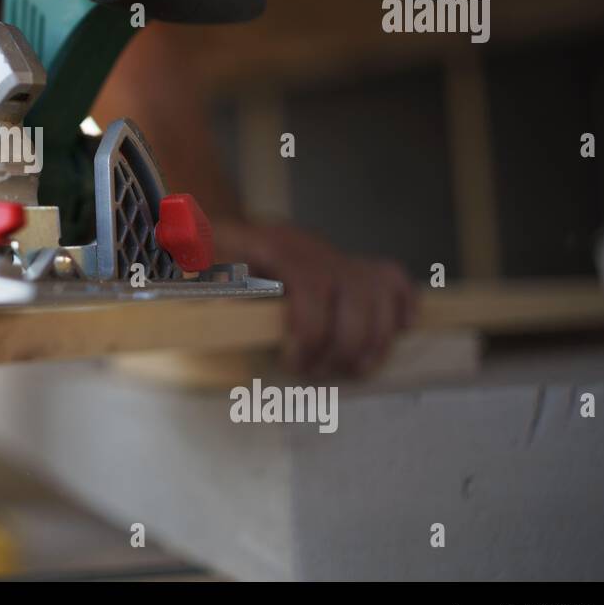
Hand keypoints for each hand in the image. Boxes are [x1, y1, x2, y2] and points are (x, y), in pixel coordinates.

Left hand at [218, 220, 416, 376]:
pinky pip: (395, 280)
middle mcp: (316, 250)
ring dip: (373, 341)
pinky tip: (398, 332)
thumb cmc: (215, 256)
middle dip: (342, 346)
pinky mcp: (355, 267)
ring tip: (350, 369)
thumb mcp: (200, 265)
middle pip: (355, 297)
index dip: (310, 331)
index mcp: (278, 248)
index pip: (312, 287)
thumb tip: (219, 306)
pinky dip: (403, 308)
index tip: (293, 362)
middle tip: (315, 372)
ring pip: (381, 294)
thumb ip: (208, 282)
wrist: (232, 232)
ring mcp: (340, 258)